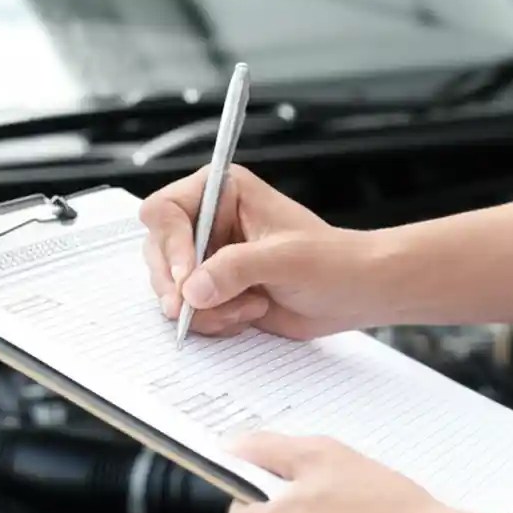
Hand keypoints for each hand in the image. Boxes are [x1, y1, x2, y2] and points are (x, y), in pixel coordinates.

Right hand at [140, 164, 390, 339]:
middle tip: (196, 309)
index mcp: (223, 192)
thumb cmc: (332, 262)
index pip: (165, 211)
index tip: (186, 277)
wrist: (353, 294)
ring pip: (170, 288)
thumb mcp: (285, 259)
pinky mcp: (214, 290)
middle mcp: (208, 222)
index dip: (169, 245)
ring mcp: (208, 258)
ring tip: (247, 307)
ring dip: (203, 309)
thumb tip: (193, 289)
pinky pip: (189, 311)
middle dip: (180, 287)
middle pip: (158, 253)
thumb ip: (236, 268)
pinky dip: (212, 321)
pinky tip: (248, 314)